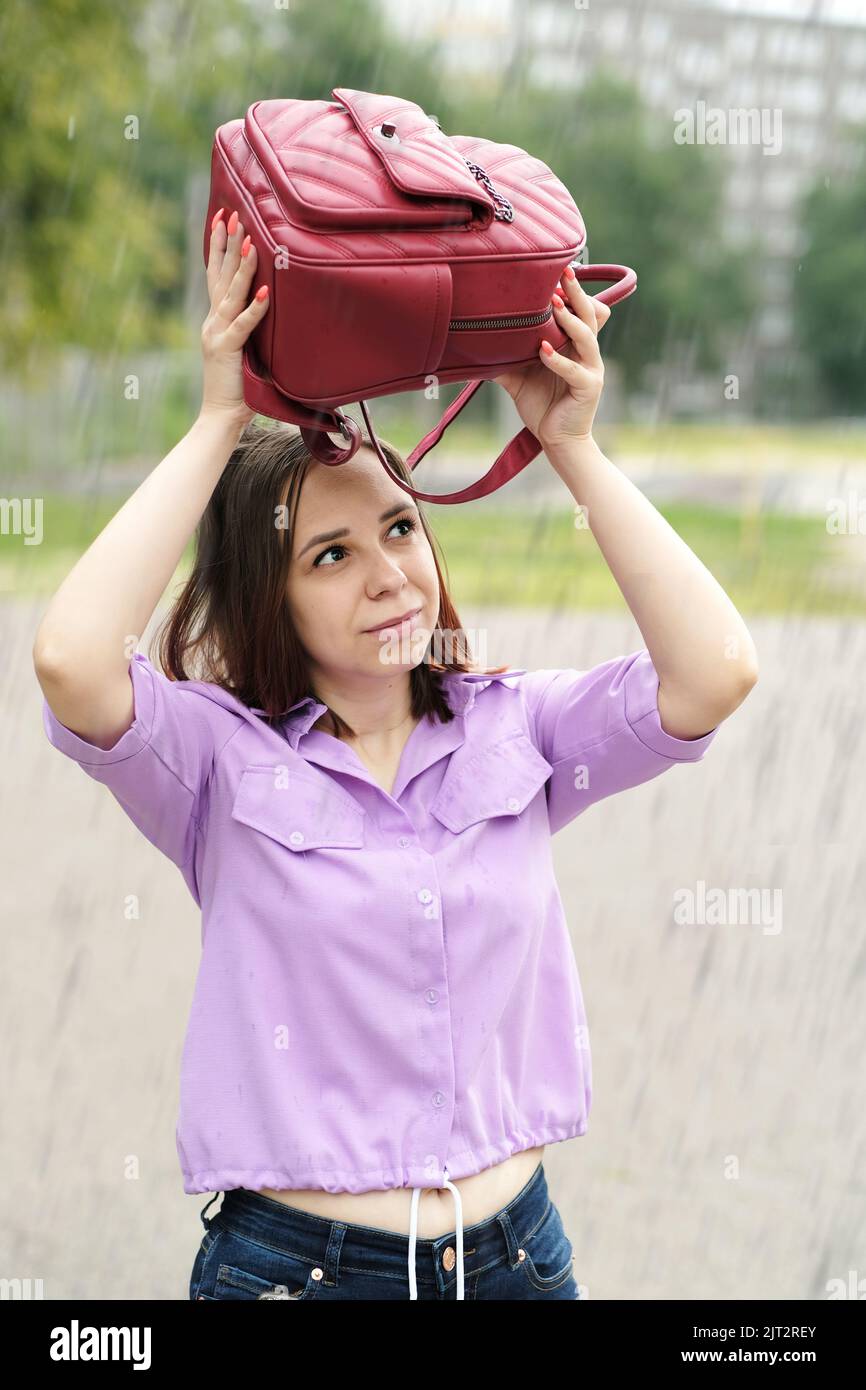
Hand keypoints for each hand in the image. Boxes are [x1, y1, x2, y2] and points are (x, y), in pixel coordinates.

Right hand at [199, 208, 269, 425]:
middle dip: (226, 244)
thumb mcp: (244, 352)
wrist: (219, 418)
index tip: (223, 218)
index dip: (218, 247)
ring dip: (241, 267)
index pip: (215, 276)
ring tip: (250, 241)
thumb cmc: (238, 389)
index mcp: (215, 321)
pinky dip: (254, 310)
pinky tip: (264, 291)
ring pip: (230, 294)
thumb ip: (250, 330)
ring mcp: (217, 335)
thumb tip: (270, 308)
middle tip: (233, 214)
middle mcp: (212, 323)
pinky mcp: (227, 352)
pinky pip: (244, 326)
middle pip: (218, 276)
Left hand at [493, 267, 610, 449]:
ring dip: (570, 321)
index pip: (579, 312)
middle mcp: (587, 354)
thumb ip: (505, 358)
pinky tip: (542, 350)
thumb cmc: (542, 407)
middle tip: (564, 273)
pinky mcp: (588, 389)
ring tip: (554, 305)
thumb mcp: (519, 378)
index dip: (573, 292)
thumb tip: (476, 343)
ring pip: (586, 338)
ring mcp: (591, 370)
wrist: (558, 442)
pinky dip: (558, 360)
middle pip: (589, 316)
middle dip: (577, 294)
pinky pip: (574, 371)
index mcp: (575, 346)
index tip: (559, 270)